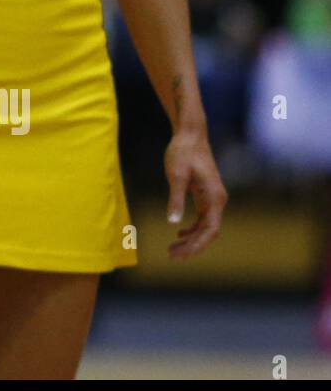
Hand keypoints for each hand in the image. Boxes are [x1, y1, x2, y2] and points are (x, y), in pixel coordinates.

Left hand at [164, 129, 226, 257]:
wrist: (190, 134)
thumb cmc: (182, 152)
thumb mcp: (176, 175)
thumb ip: (176, 199)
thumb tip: (173, 223)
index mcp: (215, 198)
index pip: (210, 230)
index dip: (196, 245)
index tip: (180, 254)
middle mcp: (218, 200)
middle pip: (209, 232)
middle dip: (192, 246)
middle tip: (172, 256)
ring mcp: (213, 198)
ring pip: (205, 227)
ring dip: (191, 239)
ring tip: (172, 249)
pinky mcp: (205, 194)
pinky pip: (202, 218)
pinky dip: (192, 228)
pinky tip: (179, 234)